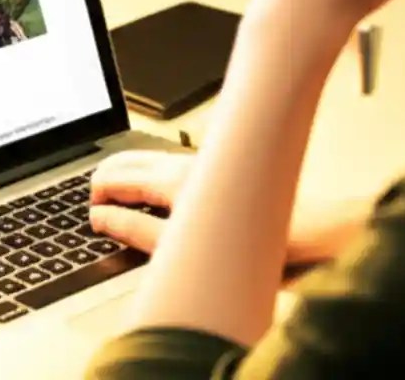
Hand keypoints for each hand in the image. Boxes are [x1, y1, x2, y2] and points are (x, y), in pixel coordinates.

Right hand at [89, 150, 365, 264]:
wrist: (314, 231)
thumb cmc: (259, 242)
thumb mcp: (184, 247)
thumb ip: (139, 232)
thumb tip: (103, 218)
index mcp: (175, 181)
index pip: (118, 176)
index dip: (97, 192)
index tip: (90, 211)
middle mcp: (188, 166)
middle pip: (131, 160)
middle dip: (106, 175)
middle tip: (94, 196)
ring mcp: (204, 164)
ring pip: (152, 157)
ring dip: (129, 170)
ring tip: (115, 186)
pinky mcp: (218, 169)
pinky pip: (172, 162)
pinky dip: (152, 170)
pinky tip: (157, 184)